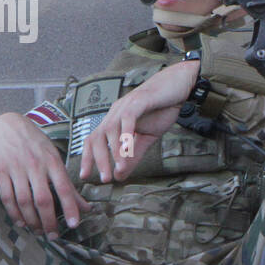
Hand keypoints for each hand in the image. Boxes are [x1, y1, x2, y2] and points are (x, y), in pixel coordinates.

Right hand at [0, 112, 90, 236]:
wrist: (5, 125)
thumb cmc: (35, 145)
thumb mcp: (54, 158)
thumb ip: (68, 185)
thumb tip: (86, 208)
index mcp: (52, 162)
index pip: (64, 188)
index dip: (70, 207)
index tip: (74, 224)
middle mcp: (35, 165)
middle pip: (43, 199)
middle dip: (49, 220)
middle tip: (53, 235)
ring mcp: (16, 168)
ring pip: (24, 201)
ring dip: (32, 220)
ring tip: (38, 231)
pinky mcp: (0, 170)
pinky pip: (7, 196)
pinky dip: (14, 212)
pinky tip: (21, 222)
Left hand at [78, 60, 198, 183]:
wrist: (179, 85)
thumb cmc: (162, 108)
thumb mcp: (147, 138)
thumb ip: (133, 156)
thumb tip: (120, 174)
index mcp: (114, 121)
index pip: (93, 141)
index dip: (88, 158)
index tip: (86, 176)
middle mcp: (115, 113)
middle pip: (97, 137)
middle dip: (98, 159)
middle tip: (105, 179)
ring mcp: (125, 106)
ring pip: (110, 130)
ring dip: (113, 151)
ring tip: (119, 167)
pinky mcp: (138, 101)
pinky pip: (128, 119)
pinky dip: (126, 134)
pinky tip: (127, 148)